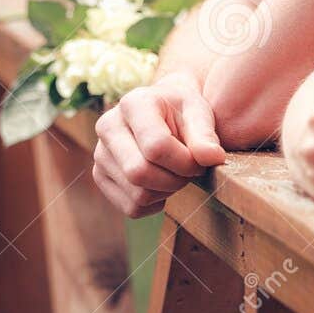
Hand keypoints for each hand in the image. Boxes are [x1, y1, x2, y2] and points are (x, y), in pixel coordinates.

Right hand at [92, 70, 225, 217]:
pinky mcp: (101, 177)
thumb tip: (213, 158)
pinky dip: (154, 204)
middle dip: (174, 180)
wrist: (163, 113)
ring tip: (177, 174)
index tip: (201, 161)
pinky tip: (163, 184)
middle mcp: (108, 127)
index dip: (185, 162)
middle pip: (139, 173)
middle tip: (190, 172)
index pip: (156, 147)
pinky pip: (131, 208)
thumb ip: (206, 135)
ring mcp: (100, 154)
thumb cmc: (182, 112)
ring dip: (166, 192)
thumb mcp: (198, 112)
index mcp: (133, 104)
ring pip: (136, 195)